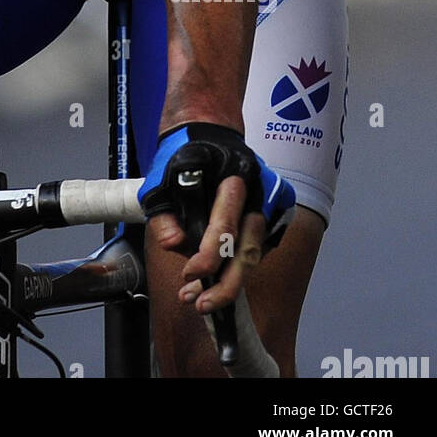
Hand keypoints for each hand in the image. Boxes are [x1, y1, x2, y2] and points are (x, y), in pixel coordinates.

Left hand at [139, 123, 294, 314]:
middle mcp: (260, 190)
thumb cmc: (184, 154)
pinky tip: (213, 275)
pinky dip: (237, 265)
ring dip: (227, 279)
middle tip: (200, 304)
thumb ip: (165, 212)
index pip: (225, 225)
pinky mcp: (274, 213)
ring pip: (254, 253)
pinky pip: (258, 247)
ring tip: (197, 295)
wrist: (209, 132)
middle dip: (225, 284)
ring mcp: (272, 202)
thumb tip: (171, 244)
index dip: (208, 255)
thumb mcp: (162, 177)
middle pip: (248, 248)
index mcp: (233, 176)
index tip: (190, 273)